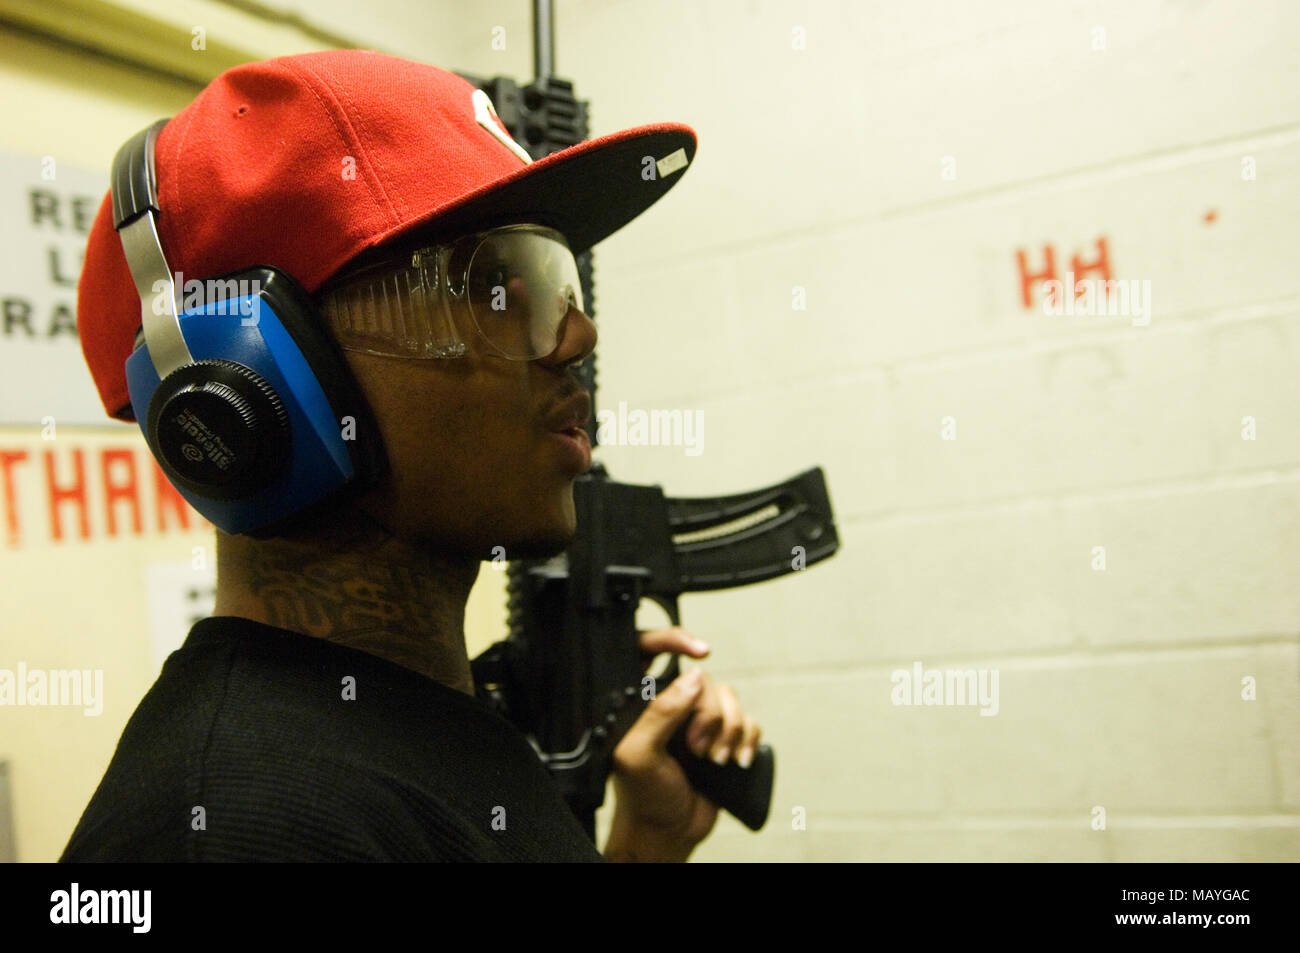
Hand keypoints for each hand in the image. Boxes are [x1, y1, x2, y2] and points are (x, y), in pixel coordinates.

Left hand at [603, 627, 761, 861]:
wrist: (671, 830)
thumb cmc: (644, 796)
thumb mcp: (640, 754)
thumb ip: (661, 712)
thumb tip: (694, 678)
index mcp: (642, 703)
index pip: (652, 651)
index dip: (675, 640)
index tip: (700, 649)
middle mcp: (672, 705)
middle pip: (704, 680)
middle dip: (708, 716)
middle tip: (694, 748)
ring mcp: (699, 720)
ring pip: (730, 697)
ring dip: (729, 731)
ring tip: (714, 760)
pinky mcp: (724, 736)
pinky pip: (748, 719)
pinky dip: (747, 739)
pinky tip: (737, 761)